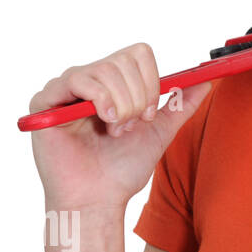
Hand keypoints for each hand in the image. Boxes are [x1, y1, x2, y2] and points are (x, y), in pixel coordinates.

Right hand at [29, 43, 213, 211]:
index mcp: (114, 83)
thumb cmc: (123, 167)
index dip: (152, 81)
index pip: (138, 53)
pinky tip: (105, 121)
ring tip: (115, 130)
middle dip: (138, 97)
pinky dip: (100, 99)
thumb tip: (207, 80)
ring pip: (105, 69)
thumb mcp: (160, 130)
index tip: (151, 113)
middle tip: (131, 126)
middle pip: (124, 60)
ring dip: (121, 105)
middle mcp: (89, 81)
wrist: (100, 197)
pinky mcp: (45, 102)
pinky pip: (76, 79)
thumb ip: (181, 104)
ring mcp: (65, 90)